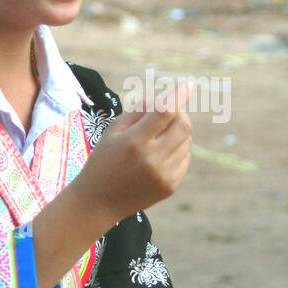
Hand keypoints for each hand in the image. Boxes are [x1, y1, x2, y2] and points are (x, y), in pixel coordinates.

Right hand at [73, 79, 195, 227]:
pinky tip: (159, 155)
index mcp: (134, 142)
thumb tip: (166, 99)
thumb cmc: (103, 160)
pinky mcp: (170, 186)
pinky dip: (177, 149)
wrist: (98, 202)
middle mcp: (152, 159)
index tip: (189, 84)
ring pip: (187, 141)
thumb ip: (139, 111)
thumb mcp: (113, 131)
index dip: (178, 96)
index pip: (164, 112)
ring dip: (177, 132)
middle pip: (183, 126)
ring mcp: (164, 175)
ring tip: (158, 137)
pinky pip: (185, 158)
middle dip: (180, 113)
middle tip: (169, 113)